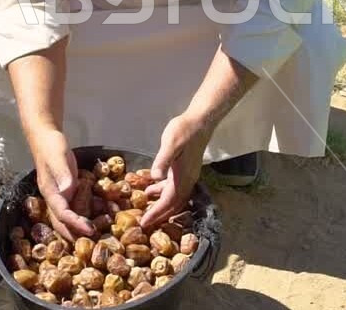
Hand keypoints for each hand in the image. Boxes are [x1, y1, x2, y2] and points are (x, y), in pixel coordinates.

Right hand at [30, 128, 94, 240]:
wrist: (45, 134)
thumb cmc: (50, 145)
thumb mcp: (57, 157)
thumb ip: (62, 173)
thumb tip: (68, 190)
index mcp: (50, 192)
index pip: (62, 214)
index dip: (76, 224)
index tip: (90, 230)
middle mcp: (54, 197)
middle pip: (63, 222)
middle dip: (76, 234)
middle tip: (94, 242)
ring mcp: (60, 193)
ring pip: (70, 215)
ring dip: (82, 225)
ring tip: (99, 231)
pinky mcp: (68, 188)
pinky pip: (77, 204)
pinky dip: (88, 211)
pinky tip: (101, 212)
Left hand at [141, 112, 211, 228]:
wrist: (200, 121)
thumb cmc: (184, 131)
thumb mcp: (170, 144)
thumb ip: (163, 160)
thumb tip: (155, 176)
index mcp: (182, 177)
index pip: (169, 202)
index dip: (157, 213)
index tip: (145, 223)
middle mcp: (188, 180)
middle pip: (174, 204)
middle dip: (160, 215)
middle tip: (145, 224)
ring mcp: (189, 176)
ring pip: (175, 197)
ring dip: (162, 204)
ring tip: (147, 209)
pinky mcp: (187, 170)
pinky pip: (175, 188)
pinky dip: (164, 192)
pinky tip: (153, 188)